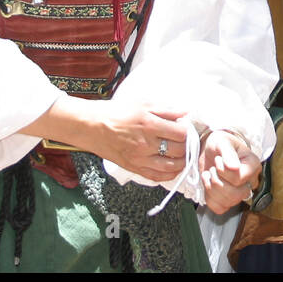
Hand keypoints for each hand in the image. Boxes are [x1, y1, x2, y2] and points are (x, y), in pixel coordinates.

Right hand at [32, 97, 190, 183]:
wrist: (93, 126)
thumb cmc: (118, 112)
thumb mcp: (143, 104)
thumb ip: (167, 110)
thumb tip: (186, 113)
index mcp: (149, 124)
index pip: (180, 133)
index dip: (189, 131)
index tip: (189, 129)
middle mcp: (146, 144)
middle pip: (178, 150)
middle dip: (188, 146)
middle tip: (189, 142)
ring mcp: (140, 158)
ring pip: (171, 167)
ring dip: (182, 162)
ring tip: (185, 155)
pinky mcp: (134, 168)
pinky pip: (157, 177)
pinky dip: (169, 174)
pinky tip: (173, 168)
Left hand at [199, 130, 261, 214]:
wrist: (211, 150)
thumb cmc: (220, 143)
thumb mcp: (222, 142)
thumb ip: (228, 153)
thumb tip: (234, 167)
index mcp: (253, 165)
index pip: (239, 179)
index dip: (224, 172)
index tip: (218, 160)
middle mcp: (250, 181)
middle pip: (236, 195)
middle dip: (217, 182)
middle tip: (213, 168)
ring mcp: (240, 193)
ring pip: (228, 203)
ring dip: (212, 189)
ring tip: (209, 174)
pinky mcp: (228, 200)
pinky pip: (219, 208)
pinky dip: (210, 198)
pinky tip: (208, 184)